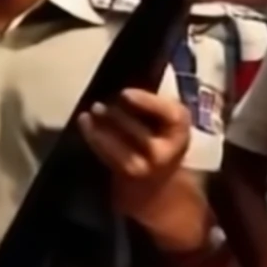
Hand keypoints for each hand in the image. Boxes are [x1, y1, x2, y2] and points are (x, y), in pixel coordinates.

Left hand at [78, 88, 192, 218]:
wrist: (157, 177)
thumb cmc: (159, 135)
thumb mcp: (165, 117)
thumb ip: (151, 103)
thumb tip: (121, 89)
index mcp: (181, 129)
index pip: (171, 115)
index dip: (147, 103)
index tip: (124, 93)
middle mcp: (167, 152)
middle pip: (142, 133)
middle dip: (119, 117)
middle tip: (101, 103)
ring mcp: (146, 167)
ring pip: (122, 146)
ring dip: (102, 127)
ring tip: (91, 112)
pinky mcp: (127, 176)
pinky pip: (108, 155)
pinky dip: (94, 137)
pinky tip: (85, 122)